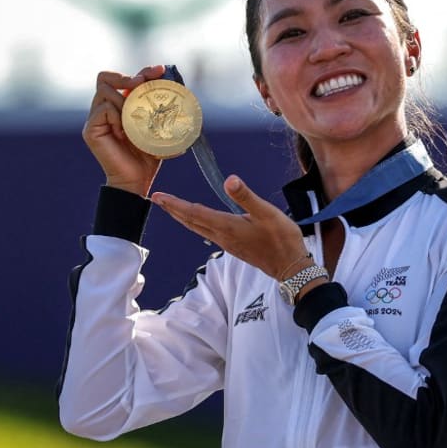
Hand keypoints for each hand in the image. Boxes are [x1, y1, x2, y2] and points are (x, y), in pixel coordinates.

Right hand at [82, 65, 166, 196]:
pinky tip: (125, 132)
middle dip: (126, 76)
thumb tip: (178, 87)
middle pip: (106, 78)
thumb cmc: (147, 156)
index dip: (142, 71)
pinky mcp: (91, 130)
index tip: (160, 70)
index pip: (125, 79)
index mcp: (119, 105)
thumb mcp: (158, 128)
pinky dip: (117, 116)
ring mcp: (95, 119)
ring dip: (124, 100)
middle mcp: (103, 109)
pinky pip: (103, 109)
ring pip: (105, 91)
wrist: (136, 181)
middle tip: (141, 83)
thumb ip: (161, 109)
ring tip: (135, 120)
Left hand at [151, 175, 312, 280]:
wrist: (290, 267)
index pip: (194, 212)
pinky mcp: (234, 246)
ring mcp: (227, 243)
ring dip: (182, 217)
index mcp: (226, 226)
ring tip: (171, 208)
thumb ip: (246, 197)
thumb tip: (229, 180)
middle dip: (173, 210)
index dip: (174, 204)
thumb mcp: (267, 213)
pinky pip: (207, 232)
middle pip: (190, 221)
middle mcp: (222, 236)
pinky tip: (198, 220)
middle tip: (157, 199)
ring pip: (197, 228)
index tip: (157, 196)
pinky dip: (196, 223)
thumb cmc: (281, 239)